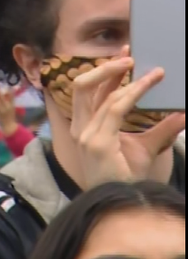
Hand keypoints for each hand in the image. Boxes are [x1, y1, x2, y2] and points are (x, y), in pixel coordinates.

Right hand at [0, 86, 18, 135]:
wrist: (9, 125)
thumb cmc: (0, 120)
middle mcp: (5, 107)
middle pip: (2, 97)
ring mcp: (10, 106)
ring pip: (10, 96)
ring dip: (8, 90)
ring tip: (8, 85)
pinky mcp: (13, 106)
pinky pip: (13, 98)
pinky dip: (12, 93)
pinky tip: (13, 88)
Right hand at [70, 57, 186, 188]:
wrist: (121, 203)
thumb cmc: (128, 178)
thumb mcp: (147, 147)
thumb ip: (162, 129)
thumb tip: (182, 113)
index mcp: (84, 128)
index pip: (89, 92)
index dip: (105, 72)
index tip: (125, 56)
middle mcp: (80, 128)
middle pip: (82, 86)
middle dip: (105, 67)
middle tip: (129, 55)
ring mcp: (86, 135)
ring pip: (101, 94)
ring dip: (122, 76)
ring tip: (145, 68)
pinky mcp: (97, 142)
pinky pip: (115, 108)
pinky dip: (133, 92)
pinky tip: (148, 83)